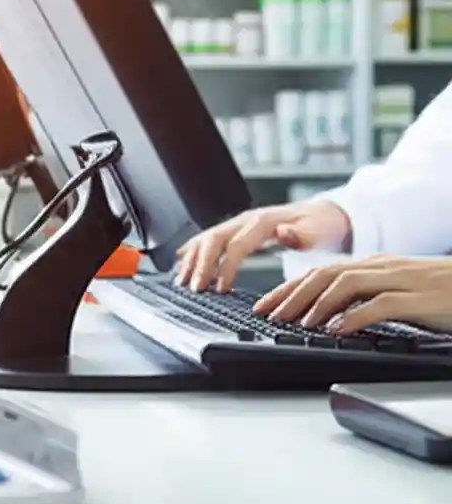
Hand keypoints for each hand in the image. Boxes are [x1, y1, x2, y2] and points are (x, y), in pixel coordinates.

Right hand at [175, 200, 350, 292]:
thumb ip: (300, 235)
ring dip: (191, 260)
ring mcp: (237, 224)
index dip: (224, 267)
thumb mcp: (318, 231)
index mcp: (262, 221)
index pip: (235, 245)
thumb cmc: (319, 226)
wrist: (322, 214)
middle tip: (194, 288)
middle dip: (200, 265)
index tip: (219, 289)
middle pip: (213, 239)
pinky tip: (181, 263)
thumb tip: (283, 233)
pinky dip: (192, 251)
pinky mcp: (234, 229)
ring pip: (206, 238)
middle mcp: (245, 220)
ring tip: (181, 281)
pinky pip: (207, 239)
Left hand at [252, 255, 451, 334]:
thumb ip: (367, 298)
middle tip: (269, 315)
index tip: (264, 305)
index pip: (322, 272)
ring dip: (318, 304)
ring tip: (298, 323)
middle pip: (327, 274)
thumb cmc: (444, 294)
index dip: (289, 287)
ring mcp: (404, 280)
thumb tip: (331, 316)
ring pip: (347, 283)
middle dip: (293, 294)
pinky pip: (381, 304)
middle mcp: (384, 267)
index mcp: (376, 265)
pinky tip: (338, 329)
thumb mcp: (399, 291)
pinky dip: (355, 316)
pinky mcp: (422, 298)